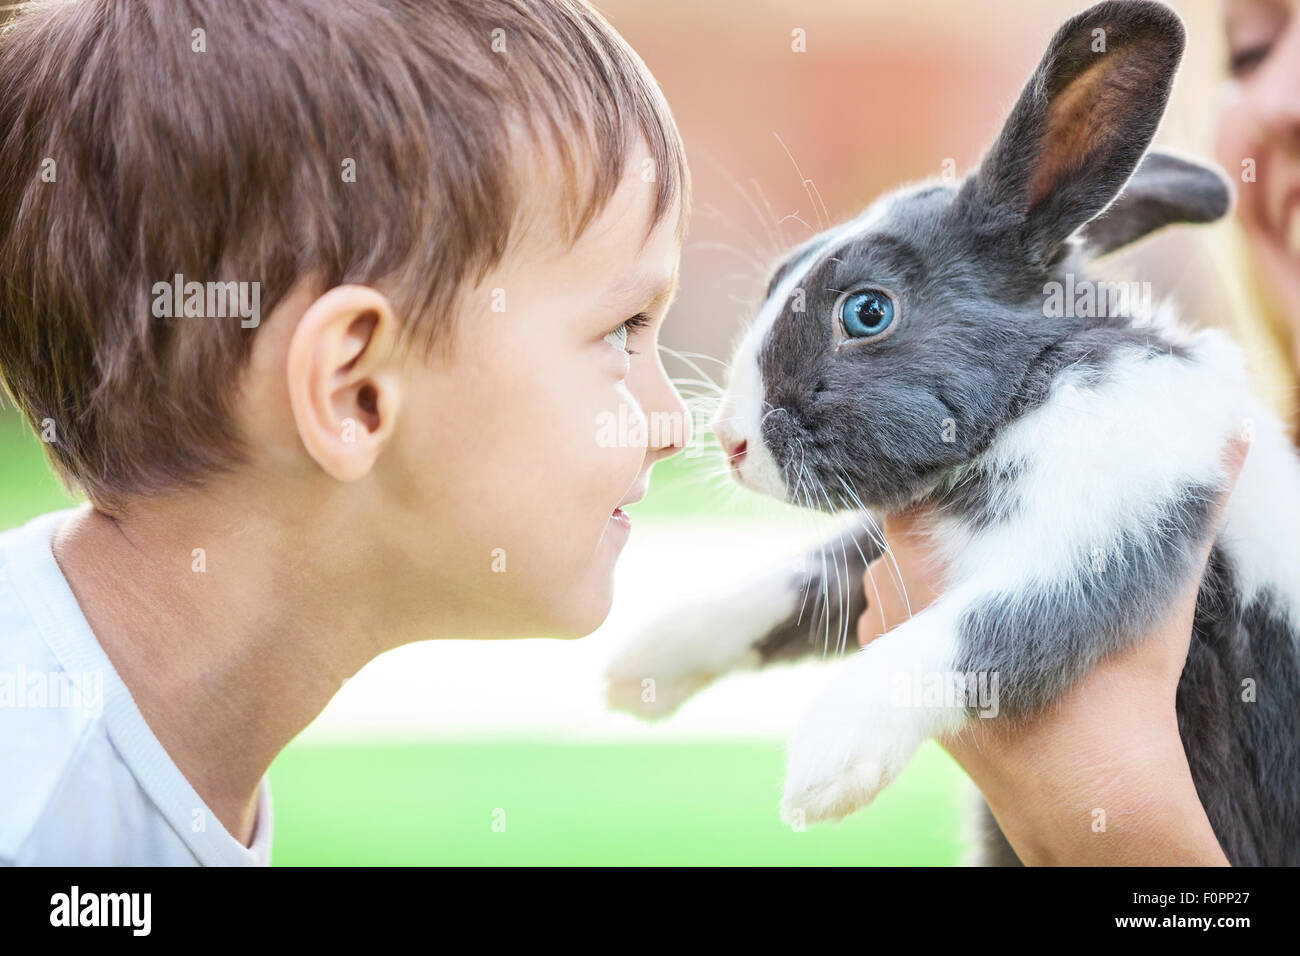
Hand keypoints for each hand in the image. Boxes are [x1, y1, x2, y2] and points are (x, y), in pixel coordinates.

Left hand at [857, 436, 1249, 864]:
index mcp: (928, 533)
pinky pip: (898, 619)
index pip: (926, 474)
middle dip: (957, 520)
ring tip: (995, 578)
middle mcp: (892, 574)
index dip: (960, 466)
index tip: (1001, 473)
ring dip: (940, 567)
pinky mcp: (891, 670)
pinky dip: (929, 614)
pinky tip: (976, 621)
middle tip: (1008, 526)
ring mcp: (885, 625)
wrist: (1078, 782)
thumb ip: (1183, 501)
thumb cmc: (1110, 677)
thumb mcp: (1154, 579)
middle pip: (915, 521)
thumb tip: (1232, 430)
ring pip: (903, 569)